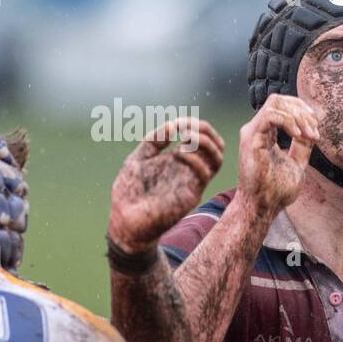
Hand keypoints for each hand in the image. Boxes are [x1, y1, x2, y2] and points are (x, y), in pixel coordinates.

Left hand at [108, 117, 224, 254]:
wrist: (125, 219)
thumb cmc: (130, 190)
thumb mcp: (139, 157)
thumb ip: (155, 140)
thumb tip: (173, 124)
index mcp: (178, 159)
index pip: (202, 138)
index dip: (195, 125)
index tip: (179, 122)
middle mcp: (189, 169)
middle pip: (216, 146)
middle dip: (207, 131)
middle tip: (190, 127)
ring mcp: (191, 182)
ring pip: (217, 159)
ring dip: (206, 143)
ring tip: (187, 137)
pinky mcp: (190, 195)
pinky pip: (204, 174)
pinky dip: (196, 158)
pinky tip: (179, 153)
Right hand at [237, 94, 318, 219]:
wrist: (264, 207)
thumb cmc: (276, 190)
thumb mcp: (297, 162)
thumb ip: (302, 145)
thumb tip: (312, 130)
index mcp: (265, 134)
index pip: (281, 106)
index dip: (301, 110)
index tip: (316, 129)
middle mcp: (256, 130)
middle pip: (279, 99)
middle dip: (301, 110)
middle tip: (315, 131)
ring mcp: (252, 133)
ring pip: (275, 103)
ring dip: (298, 116)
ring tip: (309, 135)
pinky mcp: (251, 139)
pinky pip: (270, 116)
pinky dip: (289, 122)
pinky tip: (299, 136)